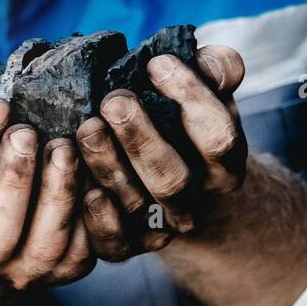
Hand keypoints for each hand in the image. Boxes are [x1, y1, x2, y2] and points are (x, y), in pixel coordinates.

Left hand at [75, 44, 248, 260]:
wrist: (175, 180)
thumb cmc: (185, 123)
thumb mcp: (209, 92)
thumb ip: (217, 69)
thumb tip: (208, 61)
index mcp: (223, 164)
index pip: (217, 138)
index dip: (191, 100)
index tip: (157, 64)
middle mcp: (195, 199)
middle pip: (173, 178)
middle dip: (142, 139)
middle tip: (114, 100)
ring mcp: (160, 226)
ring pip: (138, 205)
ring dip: (110, 167)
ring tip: (87, 128)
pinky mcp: (126, 244)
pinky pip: (114, 242)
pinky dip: (98, 219)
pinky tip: (83, 187)